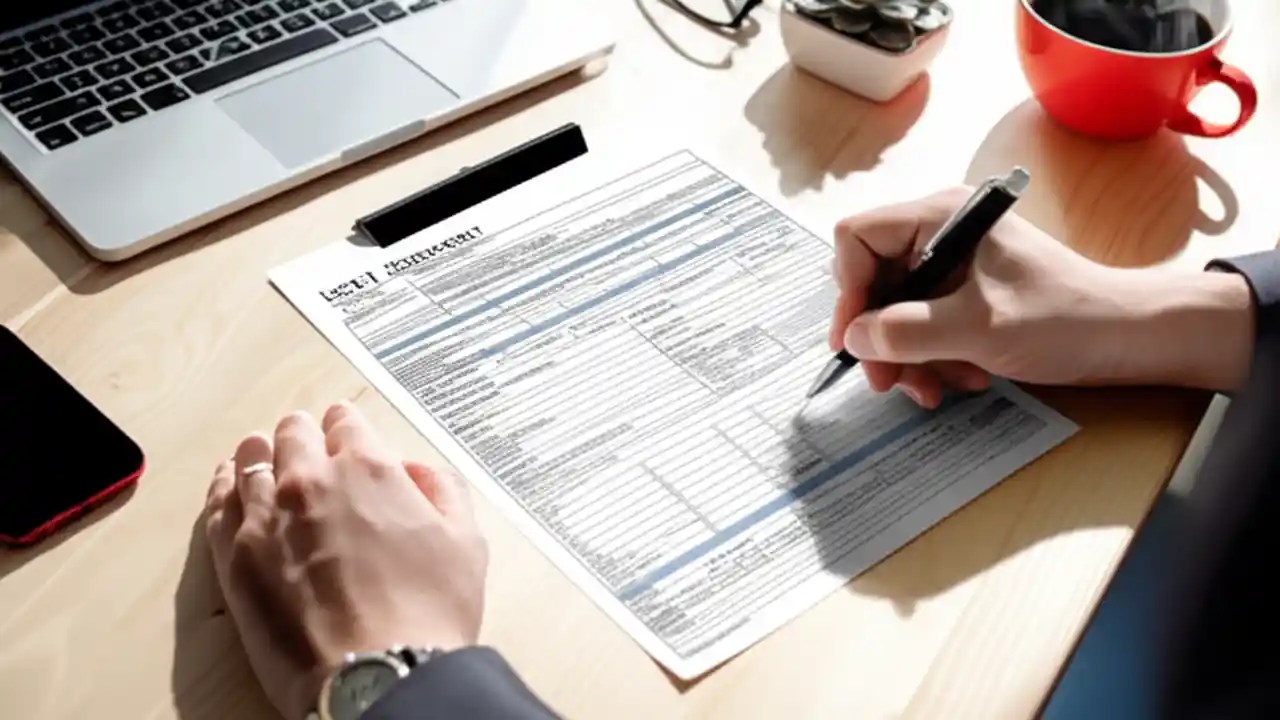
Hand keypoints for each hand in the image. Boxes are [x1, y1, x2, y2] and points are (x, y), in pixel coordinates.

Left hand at [204, 402, 487, 719]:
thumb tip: (415, 471)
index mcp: (368, 468)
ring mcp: (266, 516)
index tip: (345, 436)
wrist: (378, 675)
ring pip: (250, 462)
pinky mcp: (235, 557)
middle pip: (293, 433)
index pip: (345, 421)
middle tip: (307, 447)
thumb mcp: (465, 541)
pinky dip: (224, 487)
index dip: (347, 427)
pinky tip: (228, 484)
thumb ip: (443, 490)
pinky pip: (218, 504)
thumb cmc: (429, 614)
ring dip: (260, 455)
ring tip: (261, 456)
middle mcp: (311, 480)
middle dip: (303, 436)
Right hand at [829, 188, 1255, 405]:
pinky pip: (926, 322)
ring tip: (934, 390)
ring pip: (897, 309)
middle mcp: (942, 230)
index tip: (855, 340)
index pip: (858, 237)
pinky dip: (934, 356)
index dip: (848, 290)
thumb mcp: (976, 330)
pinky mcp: (968, 291)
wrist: (1128, 338)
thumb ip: (905, 332)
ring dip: (909, 355)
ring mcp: (955, 261)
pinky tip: (962, 379)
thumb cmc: (1063, 320)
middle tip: (889, 382)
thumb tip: (853, 337)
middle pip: (874, 279)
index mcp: (942, 216)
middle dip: (880, 336)